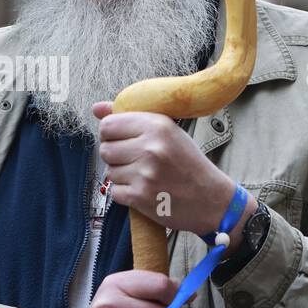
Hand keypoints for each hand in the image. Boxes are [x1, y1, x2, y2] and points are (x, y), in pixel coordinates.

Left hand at [93, 101, 251, 237]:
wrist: (211, 199)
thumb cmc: (188, 162)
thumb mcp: (167, 131)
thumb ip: (131, 117)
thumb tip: (96, 108)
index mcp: (158, 126)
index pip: (108, 125)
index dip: (111, 134)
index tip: (122, 140)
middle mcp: (150, 148)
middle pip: (105, 149)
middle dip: (116, 156)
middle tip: (135, 160)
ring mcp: (144, 174)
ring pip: (109, 171)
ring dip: (121, 175)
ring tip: (143, 175)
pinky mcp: (140, 197)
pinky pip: (114, 192)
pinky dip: (125, 193)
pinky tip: (144, 190)